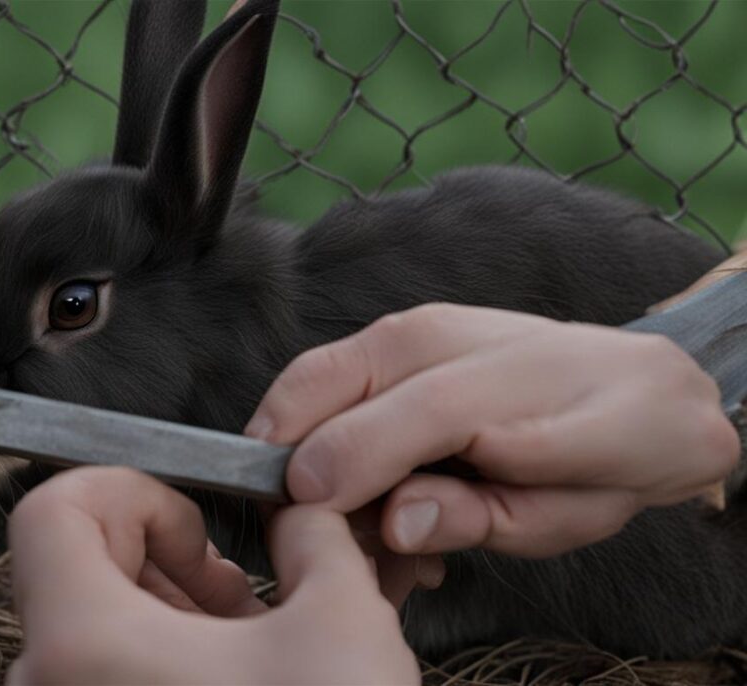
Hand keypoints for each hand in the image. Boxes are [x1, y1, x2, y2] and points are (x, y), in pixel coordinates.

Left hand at [7, 467, 418, 684]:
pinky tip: (233, 685)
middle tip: (236, 595)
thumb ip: (317, 538)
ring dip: (169, 616)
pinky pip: (100, 680)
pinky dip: (159, 665)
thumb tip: (304, 513)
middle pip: (74, 570)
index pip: (51, 512)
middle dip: (166, 561)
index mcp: (81, 641)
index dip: (131, 493)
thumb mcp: (342, 625)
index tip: (198, 530)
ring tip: (249, 647)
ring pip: (90, 628)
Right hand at [246, 304, 738, 557]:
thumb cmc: (607, 453)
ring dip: (291, 446)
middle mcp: (435, 339)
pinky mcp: (390, 339)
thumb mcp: (567, 510)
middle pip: (322, 383)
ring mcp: (406, 330)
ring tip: (333, 514)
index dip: (342, 470)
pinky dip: (307, 432)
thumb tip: (394, 522)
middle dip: (284, 455)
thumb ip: (482, 514)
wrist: (640, 388)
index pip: (398, 420)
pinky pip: (322, 381)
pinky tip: (349, 486)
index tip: (306, 515)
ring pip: (310, 379)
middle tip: (295, 524)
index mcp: (496, 382)